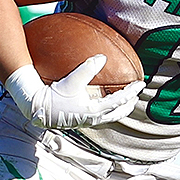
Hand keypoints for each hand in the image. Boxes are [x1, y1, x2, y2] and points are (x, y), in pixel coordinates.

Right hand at [4, 58, 144, 128]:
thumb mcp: (71, 80)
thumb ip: (87, 68)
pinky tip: (105, 102)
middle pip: (119, 113)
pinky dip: (109, 110)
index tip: (141, 83)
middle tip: (137, 94)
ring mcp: (88, 122)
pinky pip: (101, 116)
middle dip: (130, 104)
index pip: (120, 100)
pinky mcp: (81, 121)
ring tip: (126, 101)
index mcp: (94, 110)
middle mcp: (93, 119)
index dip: (132, 91)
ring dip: (121, 109)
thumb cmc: (54, 95)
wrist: (38, 109)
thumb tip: (103, 57)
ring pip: (111, 117)